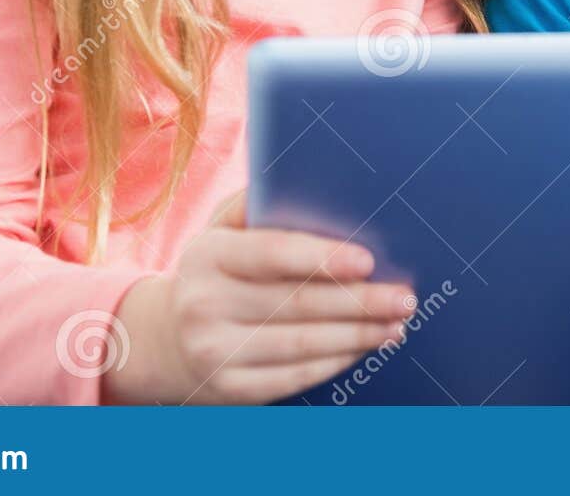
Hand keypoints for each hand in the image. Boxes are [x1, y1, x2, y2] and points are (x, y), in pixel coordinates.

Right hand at [104, 188, 416, 404]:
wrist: (164, 337)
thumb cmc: (216, 268)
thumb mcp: (222, 227)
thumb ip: (259, 202)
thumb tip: (316, 181)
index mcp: (208, 254)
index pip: (272, 254)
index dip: (323, 258)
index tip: (368, 261)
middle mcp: (205, 304)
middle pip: (297, 305)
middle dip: (360, 302)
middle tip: (404, 298)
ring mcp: (214, 352)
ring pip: (302, 345)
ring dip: (359, 336)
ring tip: (396, 324)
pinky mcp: (230, 389)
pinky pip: (295, 377)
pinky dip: (337, 361)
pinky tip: (365, 347)